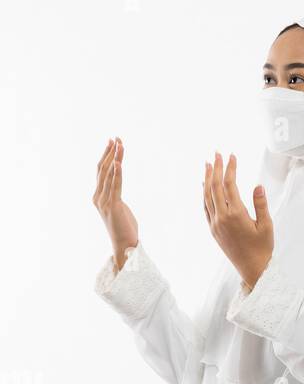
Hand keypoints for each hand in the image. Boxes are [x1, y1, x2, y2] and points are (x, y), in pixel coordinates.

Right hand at [93, 137, 138, 268]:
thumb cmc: (124, 227)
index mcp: (98, 196)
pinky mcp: (112, 206)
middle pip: (102, 169)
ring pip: (108, 175)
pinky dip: (117, 173)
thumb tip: (117, 184)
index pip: (101, 171)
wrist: (124, 245)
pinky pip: (115, 186)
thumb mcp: (119, 207)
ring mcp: (104, 202)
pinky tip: (119, 162)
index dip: (106, 155)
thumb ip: (116, 194)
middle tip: (116, 138)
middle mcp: (98, 197)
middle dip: (110, 152)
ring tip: (120, 144)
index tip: (113, 142)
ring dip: (115, 158)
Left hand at [203, 152, 273, 288]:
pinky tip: (204, 185)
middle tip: (217, 153)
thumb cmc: (262, 248)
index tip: (232, 156)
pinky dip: (204, 193)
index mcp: (236, 214)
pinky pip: (205, 207)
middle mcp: (222, 218)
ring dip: (207, 178)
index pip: (230, 185)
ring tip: (208, 164)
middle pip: (215, 187)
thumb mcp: (266, 226)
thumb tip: (258, 186)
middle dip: (216, 168)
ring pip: (207, 196)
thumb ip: (261, 205)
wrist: (252, 269)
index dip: (230, 168)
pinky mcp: (213, 229)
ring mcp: (215, 224)